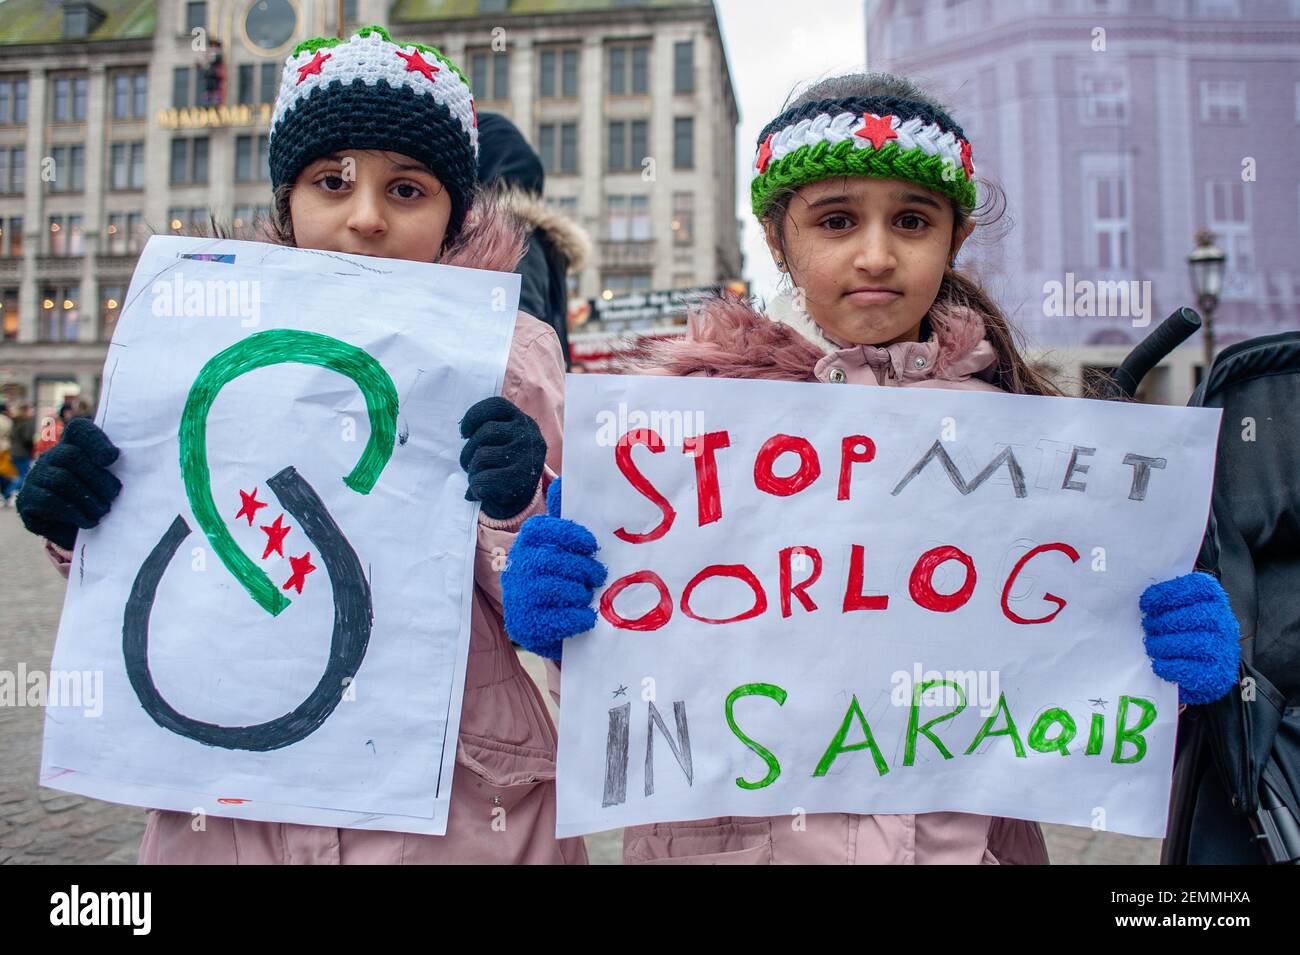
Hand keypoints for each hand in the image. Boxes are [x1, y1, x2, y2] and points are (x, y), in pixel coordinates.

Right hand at [17, 418, 122, 549]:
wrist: (73, 529)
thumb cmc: (100, 499)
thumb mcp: (113, 481)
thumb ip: (123, 468)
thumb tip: (153, 463)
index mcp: (73, 446)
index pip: (79, 430)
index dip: (95, 442)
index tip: (113, 458)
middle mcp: (51, 457)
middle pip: (72, 456)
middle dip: (98, 479)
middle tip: (113, 495)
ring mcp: (36, 477)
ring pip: (62, 479)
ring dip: (88, 499)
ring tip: (103, 511)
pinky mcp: (28, 500)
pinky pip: (49, 501)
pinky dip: (74, 512)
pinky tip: (89, 521)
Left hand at [459, 397, 546, 520]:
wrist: (523, 499)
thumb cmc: (506, 465)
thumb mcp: (505, 440)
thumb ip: (489, 430)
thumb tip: (464, 431)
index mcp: (523, 421)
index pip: (496, 406)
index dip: (474, 415)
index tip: (464, 432)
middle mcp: (528, 436)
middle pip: (485, 432)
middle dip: (467, 450)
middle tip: (466, 463)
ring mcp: (526, 458)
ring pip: (482, 456)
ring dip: (472, 469)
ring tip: (477, 476)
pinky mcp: (520, 481)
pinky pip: (483, 479)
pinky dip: (475, 486)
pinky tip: (481, 490)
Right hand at [501, 479, 607, 659]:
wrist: (543, 625)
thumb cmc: (557, 577)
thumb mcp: (559, 547)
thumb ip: (561, 519)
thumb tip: (562, 482)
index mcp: (526, 542)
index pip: (543, 529)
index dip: (570, 535)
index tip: (592, 546)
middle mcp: (516, 566)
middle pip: (553, 560)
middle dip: (583, 569)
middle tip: (599, 575)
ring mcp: (517, 596)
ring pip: (556, 588)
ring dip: (580, 593)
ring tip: (588, 595)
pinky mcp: (524, 624)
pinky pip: (557, 618)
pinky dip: (578, 617)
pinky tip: (587, 616)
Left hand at [1140, 571, 1239, 705]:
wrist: (1212, 668)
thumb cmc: (1191, 632)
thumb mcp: (1185, 610)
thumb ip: (1170, 602)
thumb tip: (1144, 604)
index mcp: (1214, 600)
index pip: (1197, 586)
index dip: (1168, 592)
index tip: (1146, 603)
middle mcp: (1224, 622)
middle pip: (1192, 616)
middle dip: (1162, 622)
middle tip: (1148, 627)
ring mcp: (1223, 649)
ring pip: (1191, 643)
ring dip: (1163, 645)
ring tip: (1152, 646)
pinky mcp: (1217, 674)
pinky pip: (1189, 668)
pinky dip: (1168, 666)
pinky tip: (1159, 663)